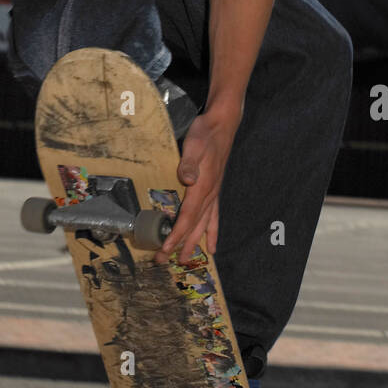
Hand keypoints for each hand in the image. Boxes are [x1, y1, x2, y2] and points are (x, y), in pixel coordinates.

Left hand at [155, 104, 241, 264]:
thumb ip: (189, 162)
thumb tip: (187, 178)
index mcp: (202, 187)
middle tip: (166, 262)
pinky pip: (213, 217)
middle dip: (180, 245)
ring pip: (204, 225)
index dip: (176, 236)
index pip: (187, 217)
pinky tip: (212, 244)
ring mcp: (213, 194)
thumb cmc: (205, 134)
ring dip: (194, 243)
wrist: (222, 125)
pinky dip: (212, 232)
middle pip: (194, 226)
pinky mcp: (215, 190)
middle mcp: (209, 194)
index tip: (165, 251)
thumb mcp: (194, 144)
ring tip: (187, 260)